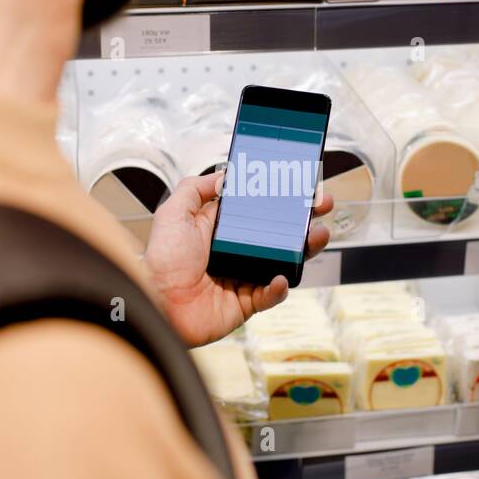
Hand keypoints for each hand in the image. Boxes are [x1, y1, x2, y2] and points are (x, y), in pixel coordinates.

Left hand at [144, 171, 332, 347]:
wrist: (156, 303)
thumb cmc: (160, 261)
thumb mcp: (173, 213)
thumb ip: (195, 189)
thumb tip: (223, 175)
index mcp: (221, 228)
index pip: (258, 208)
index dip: (280, 197)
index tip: (300, 184)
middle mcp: (235, 250)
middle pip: (278, 233)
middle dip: (303, 219)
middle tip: (321, 205)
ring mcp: (243, 276)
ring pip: (282, 261)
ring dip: (303, 249)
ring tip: (317, 235)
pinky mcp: (245, 303)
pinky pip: (270, 295)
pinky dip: (280, 287)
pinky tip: (280, 277)